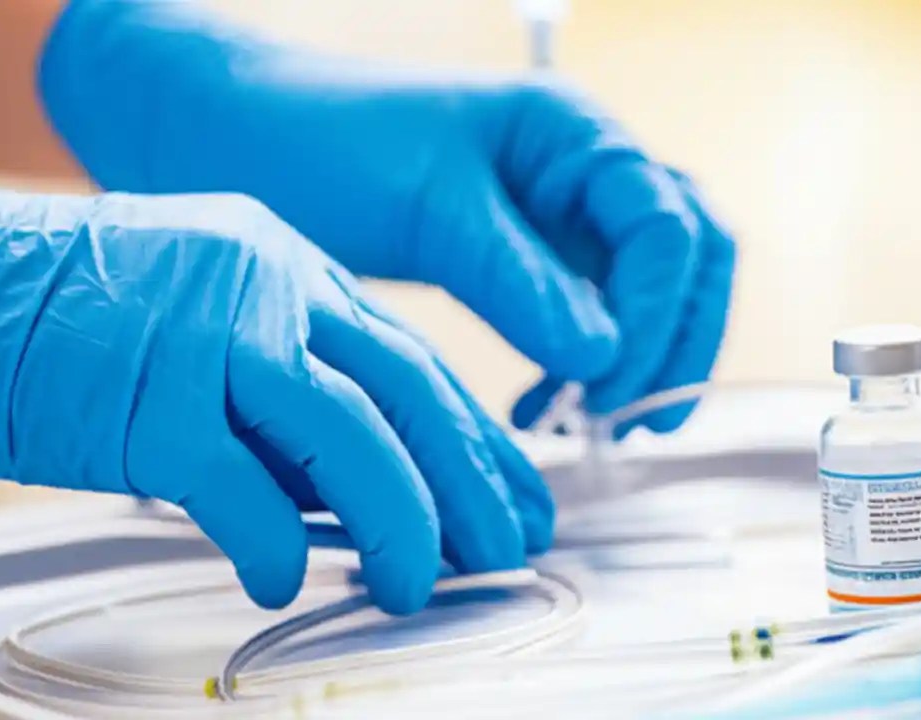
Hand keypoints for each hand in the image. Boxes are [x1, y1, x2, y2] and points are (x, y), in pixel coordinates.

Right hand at [0, 166, 550, 613]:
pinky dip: (273, 544)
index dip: (471, 434)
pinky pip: (239, 489)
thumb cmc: (46, 318)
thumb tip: (355, 493)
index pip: (405, 355)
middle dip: (467, 479)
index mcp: (277, 264)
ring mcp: (203, 336)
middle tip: (505, 548)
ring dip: (400, 517)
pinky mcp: (144, 400)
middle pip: (403, 388)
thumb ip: (273, 401)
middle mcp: (257, 284)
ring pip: (350, 432)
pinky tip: (280, 579)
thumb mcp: (190, 333)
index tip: (511, 493)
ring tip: (417, 583)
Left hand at [39, 0, 736, 436]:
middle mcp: (579, 173)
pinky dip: (580, 368)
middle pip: (687, 257)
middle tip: (637, 421)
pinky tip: (539, 409)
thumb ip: (518, 278)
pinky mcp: (517, 262)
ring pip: (644, 294)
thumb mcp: (426, 208)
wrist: (233, 138)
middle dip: (677, 340)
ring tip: (592, 424)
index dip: (659, 312)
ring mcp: (553, 219)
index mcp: (572, 135)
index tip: (610, 384)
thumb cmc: (320, 140)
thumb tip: (604, 356)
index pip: (671, 226)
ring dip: (636, 360)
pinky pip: (583, 319)